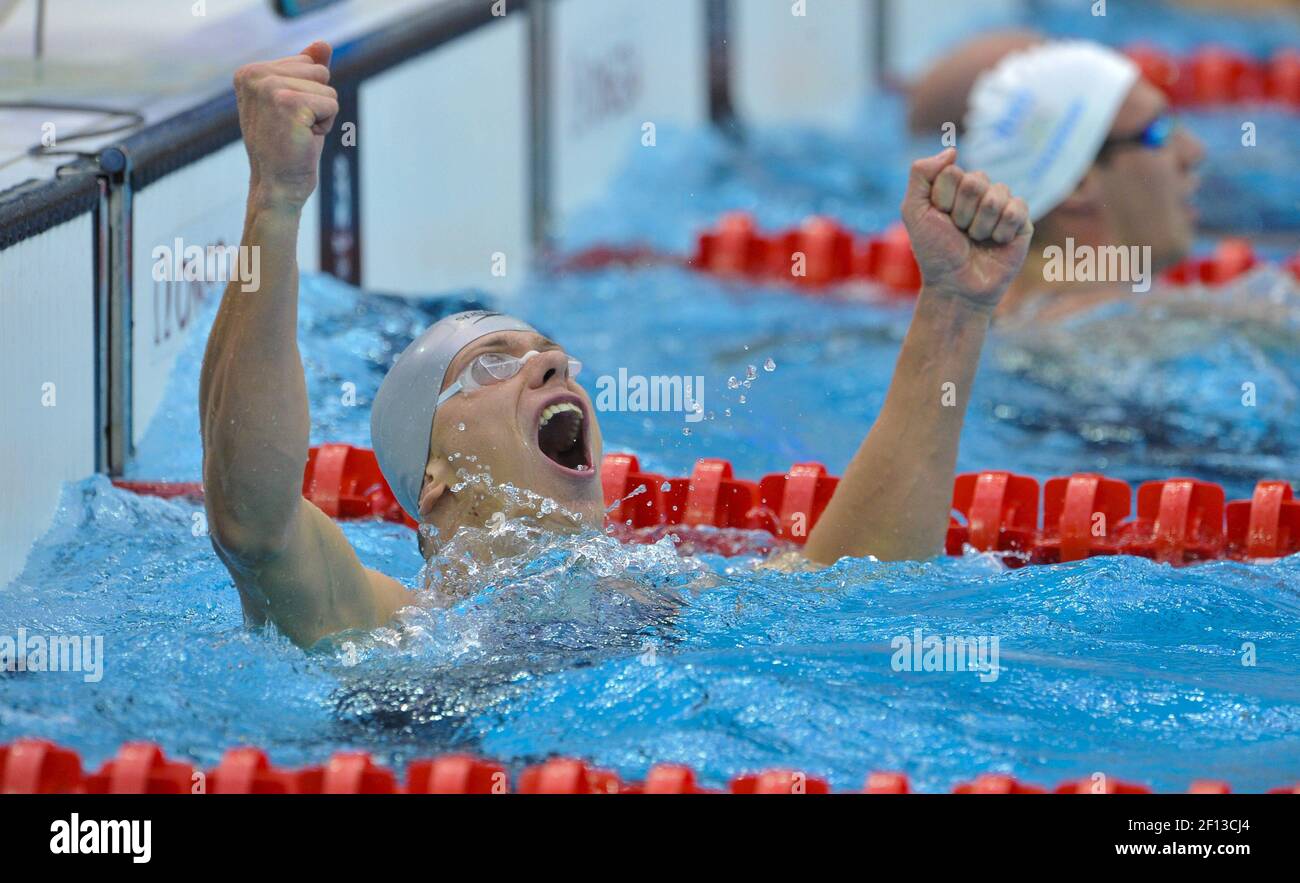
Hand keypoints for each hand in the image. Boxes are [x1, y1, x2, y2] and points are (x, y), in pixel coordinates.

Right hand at [233, 40, 337, 211]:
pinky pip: (332, 104)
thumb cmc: (288, 147)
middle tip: (295, 128)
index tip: (287, 118)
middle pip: (319, 72)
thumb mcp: (298, 102)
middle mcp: (254, 75)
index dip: (308, 94)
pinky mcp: (289, 104)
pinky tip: (304, 139)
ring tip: (298, 134)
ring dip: (322, 115)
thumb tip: (323, 43)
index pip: (307, 63)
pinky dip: (326, 126)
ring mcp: (269, 88)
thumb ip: (308, 70)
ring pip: (327, 88)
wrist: (277, 186)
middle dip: (318, 102)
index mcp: (250, 72)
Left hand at [900, 148, 1032, 312]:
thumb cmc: (934, 252)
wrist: (956, 286)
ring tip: (976, 240)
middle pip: (975, 181)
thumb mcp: (914, 211)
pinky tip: (996, 242)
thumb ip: (921, 174)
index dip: (943, 200)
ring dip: (981, 225)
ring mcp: (1001, 204)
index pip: (951, 172)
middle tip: (959, 232)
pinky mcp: (1021, 221)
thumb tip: (952, 150)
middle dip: (962, 213)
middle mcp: (978, 192)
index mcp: (953, 186)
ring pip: (996, 194)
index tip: (940, 220)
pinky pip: (1016, 208)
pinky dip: (1002, 230)